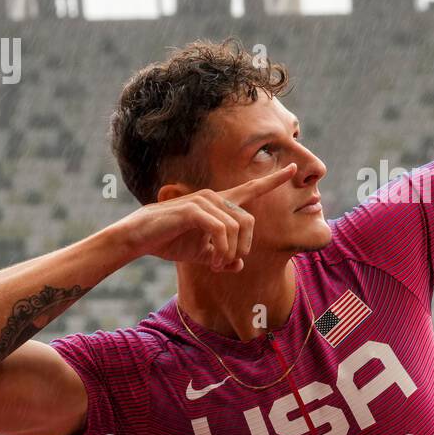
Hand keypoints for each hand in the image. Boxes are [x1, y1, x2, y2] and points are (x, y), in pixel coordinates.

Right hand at [119, 163, 297, 270]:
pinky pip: (221, 231)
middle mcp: (214, 198)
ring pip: (236, 228)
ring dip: (230, 253)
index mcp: (220, 204)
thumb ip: (223, 258)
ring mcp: (204, 201)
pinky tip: (212, 261)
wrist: (139, 238)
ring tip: (216, 264)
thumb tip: (239, 265)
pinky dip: (221, 250)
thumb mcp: (202, 254)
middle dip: (244, 248)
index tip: (294, 169)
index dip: (273, 180)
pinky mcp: (193, 210)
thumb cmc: (170, 242)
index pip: (251, 188)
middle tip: (228, 264)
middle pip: (248, 222)